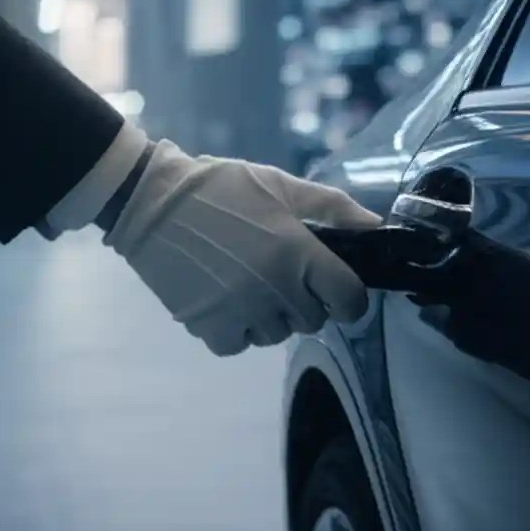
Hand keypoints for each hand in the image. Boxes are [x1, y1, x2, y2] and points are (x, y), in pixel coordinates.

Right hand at [104, 140, 381, 355]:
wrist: (152, 203)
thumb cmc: (222, 188)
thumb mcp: (280, 185)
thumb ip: (332, 207)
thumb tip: (377, 226)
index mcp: (297, 252)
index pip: (349, 298)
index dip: (349, 297)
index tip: (336, 288)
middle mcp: (274, 288)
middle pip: (313, 320)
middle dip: (305, 301)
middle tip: (281, 274)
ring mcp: (240, 311)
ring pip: (276, 335)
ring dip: (270, 316)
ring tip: (249, 284)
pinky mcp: (209, 326)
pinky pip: (240, 344)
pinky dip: (236, 329)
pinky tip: (225, 299)